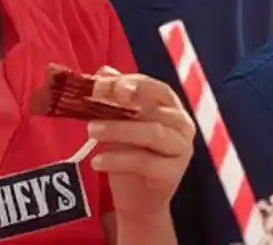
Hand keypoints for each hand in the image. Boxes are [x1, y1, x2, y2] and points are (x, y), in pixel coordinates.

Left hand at [87, 67, 194, 222]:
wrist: (140, 200)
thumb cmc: (132, 154)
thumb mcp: (121, 123)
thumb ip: (115, 98)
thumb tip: (103, 71)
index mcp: (170, 106)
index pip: (152, 87)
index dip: (126, 83)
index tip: (97, 85)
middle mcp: (181, 124)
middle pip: (154, 107)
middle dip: (121, 104)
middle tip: (92, 104)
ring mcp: (180, 149)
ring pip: (151, 132)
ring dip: (118, 129)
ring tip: (90, 131)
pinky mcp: (171, 173)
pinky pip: (144, 162)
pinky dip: (118, 160)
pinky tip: (97, 162)